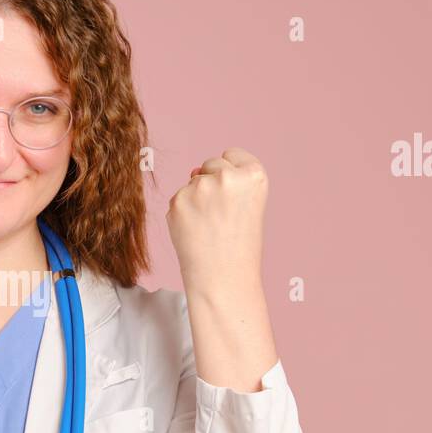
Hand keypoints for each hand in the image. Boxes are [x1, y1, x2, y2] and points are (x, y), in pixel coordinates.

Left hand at [165, 148, 267, 300]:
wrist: (222, 278)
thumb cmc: (240, 244)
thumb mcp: (248, 205)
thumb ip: (227, 181)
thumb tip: (192, 170)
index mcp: (254, 175)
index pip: (233, 154)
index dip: (232, 174)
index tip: (235, 196)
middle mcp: (228, 176)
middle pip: (211, 164)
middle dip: (212, 183)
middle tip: (221, 216)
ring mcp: (200, 188)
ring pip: (192, 182)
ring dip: (196, 198)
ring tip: (209, 226)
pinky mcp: (177, 201)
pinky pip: (178, 198)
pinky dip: (183, 212)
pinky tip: (194, 231)